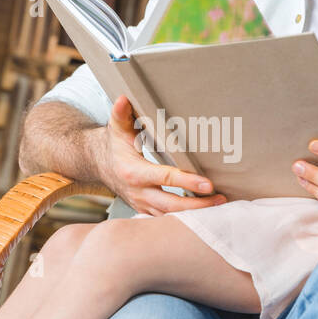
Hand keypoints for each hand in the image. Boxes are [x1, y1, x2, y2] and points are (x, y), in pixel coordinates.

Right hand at [96, 95, 226, 214]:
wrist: (97, 164)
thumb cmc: (114, 144)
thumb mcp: (116, 128)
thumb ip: (121, 114)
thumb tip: (124, 99)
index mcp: (133, 172)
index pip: (165, 178)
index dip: (187, 181)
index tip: (208, 184)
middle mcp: (138, 192)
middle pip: (171, 205)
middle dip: (197, 205)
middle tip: (220, 199)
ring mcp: (141, 204)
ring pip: (169, 216)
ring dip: (194, 214)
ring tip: (219, 206)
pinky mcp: (145, 210)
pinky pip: (165, 219)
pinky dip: (183, 218)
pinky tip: (203, 214)